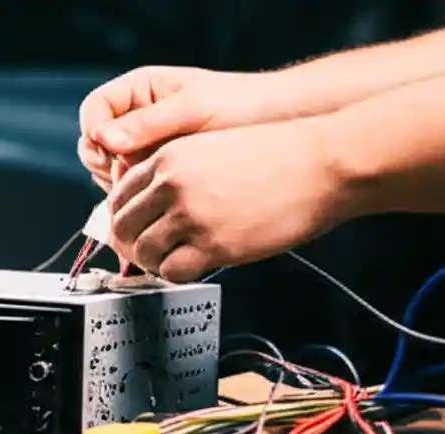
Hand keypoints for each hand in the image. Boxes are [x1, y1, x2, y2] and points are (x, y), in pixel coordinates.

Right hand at [78, 66, 278, 190]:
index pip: (94, 111)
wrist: (280, 126)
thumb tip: (106, 139)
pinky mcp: (159, 175)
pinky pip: (134, 190)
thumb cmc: (242, 105)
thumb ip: (148, 124)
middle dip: (108, 165)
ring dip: (122, 186)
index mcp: (138, 91)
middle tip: (131, 178)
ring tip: (151, 191)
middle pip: (96, 146)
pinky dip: (140, 199)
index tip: (113, 154)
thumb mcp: (193, 110)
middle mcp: (136, 120)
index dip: (96, 134)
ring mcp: (145, 149)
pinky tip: (159, 204)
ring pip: (111, 172)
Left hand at [106, 118, 347, 281]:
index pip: (120, 193)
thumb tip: (151, 203)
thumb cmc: (279, 155)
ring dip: (152, 262)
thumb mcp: (213, 147)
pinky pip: (171, 271)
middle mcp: (171, 184)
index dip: (123, 216)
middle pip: (123, 225)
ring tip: (171, 261)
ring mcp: (190, 215)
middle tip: (146, 253)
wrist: (323, 163)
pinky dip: (175, 275)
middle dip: (130, 243)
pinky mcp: (213, 244)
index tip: (133, 229)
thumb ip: (177, 170)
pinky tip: (191, 267)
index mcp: (168, 156)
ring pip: (143, 252)